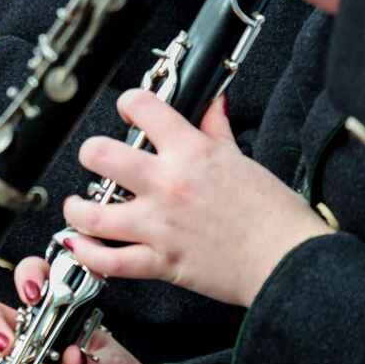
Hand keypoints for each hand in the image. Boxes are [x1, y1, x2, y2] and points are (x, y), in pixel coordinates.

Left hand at [62, 90, 332, 306]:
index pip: (143, 108)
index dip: (128, 102)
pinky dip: (87, 253)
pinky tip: (80, 244)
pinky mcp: (160, 260)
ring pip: (93, 213)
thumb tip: (212, 103)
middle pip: (100, 155)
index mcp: (190, 153)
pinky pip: (110, 260)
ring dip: (77, 209)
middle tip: (95, 161)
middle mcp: (167, 184)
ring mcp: (158, 224)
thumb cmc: (270, 212)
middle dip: (90, 154)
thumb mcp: (241, 160)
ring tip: (79, 207)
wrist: (287, 259)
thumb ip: (216, 129)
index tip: (127, 110)